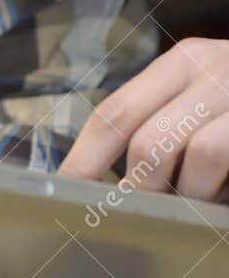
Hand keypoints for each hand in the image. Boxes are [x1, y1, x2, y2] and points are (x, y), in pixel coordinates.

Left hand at [58, 36, 228, 201]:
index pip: (116, 111)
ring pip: (200, 155)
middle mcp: (210, 71)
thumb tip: (117, 179)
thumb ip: (163, 119)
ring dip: (190, 194)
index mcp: (182, 62)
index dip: (84, 159)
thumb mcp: (203, 93)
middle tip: (140, 215)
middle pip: (150, 141)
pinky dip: (221, 192)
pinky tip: (222, 196)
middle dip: (139, 190)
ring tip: (192, 206)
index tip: (64, 192)